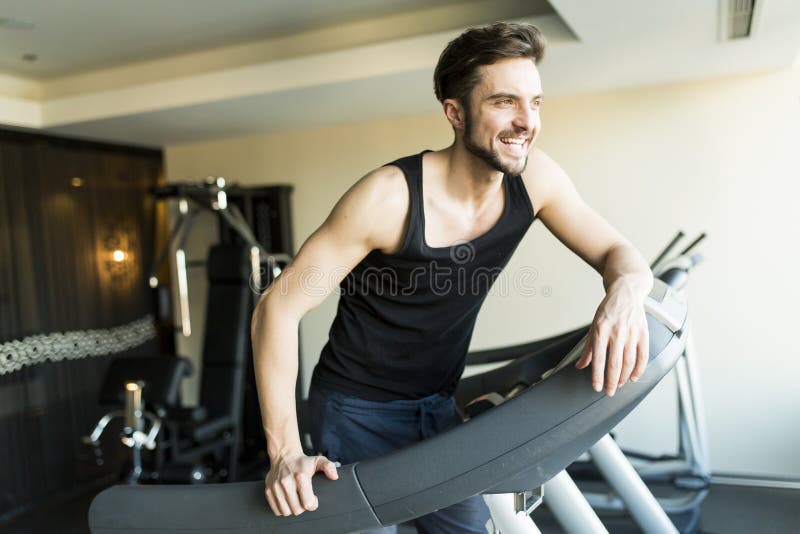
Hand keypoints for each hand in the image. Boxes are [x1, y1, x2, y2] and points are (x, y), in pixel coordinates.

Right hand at [264, 451, 337, 515]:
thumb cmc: (303, 461)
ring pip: (286, 512)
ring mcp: (276, 487)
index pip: (307, 503)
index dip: (313, 504)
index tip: (314, 498)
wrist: (284, 455)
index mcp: (300, 476)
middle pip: (297, 510)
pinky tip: (288, 500)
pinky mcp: (268, 490)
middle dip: (303, 507)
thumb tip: (334, 476)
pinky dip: (283, 509)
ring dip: (293, 509)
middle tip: (304, 498)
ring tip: (296, 499)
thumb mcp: (318, 460)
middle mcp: (286, 482)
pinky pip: (276, 510)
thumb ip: (329, 467)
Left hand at [575, 279, 648, 395]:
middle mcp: (617, 332)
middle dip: (612, 381)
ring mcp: (632, 333)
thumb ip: (588, 347)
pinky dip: (639, 369)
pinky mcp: (643, 333)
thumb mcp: (593, 325)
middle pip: (615, 363)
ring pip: (629, 362)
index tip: (597, 387)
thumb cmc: (608, 310)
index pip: (598, 358)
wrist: (626, 292)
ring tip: (620, 385)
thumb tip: (580, 366)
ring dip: (625, 377)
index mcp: (601, 329)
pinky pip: (643, 355)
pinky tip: (634, 377)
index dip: (597, 375)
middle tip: (610, 392)